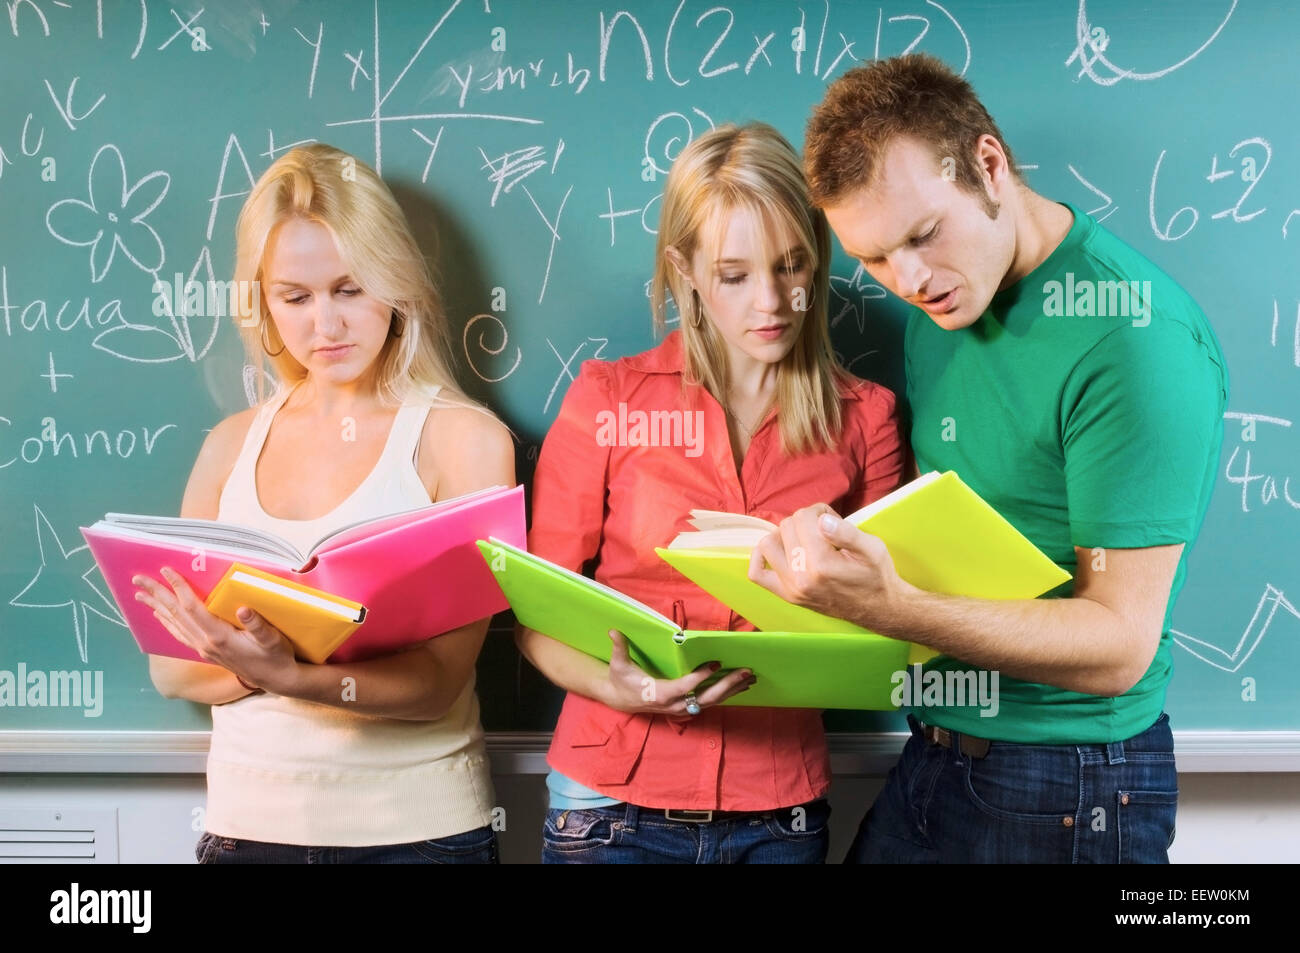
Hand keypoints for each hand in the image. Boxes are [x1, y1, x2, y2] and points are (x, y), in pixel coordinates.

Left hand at [132, 566, 298, 693]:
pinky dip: (167, 622)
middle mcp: (205, 643)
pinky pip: (179, 634)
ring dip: (156, 607)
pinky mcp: (205, 652)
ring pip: (174, 624)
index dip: (179, 587)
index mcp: (219, 637)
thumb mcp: (273, 639)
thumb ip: (258, 625)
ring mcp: (203, 649)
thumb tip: (243, 609)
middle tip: (138, 579)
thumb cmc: (276, 656)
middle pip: (176, 614)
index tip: (166, 570)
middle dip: (157, 594)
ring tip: (140, 595)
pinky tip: (160, 616)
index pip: (192, 608)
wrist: (275, 680)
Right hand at [602, 629, 754, 714]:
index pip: (684, 686)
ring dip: (732, 690)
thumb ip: (619, 648)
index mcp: (660, 694)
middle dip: (727, 685)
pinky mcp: (687, 707)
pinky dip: (727, 694)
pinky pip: (710, 702)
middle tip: (744, 671)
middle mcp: (675, 705)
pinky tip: (741, 686)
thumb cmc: (622, 680)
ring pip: (712, 701)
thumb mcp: (618, 665)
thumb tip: (613, 632)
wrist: (621, 700)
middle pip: (705, 697)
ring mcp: (682, 708)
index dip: (700, 676)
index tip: (715, 663)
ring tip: (749, 677)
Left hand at [747, 504, 910, 631]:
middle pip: (787, 526)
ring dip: (784, 535)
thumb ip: (846, 532)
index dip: (820, 511)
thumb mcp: (872, 548)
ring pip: (768, 543)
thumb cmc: (876, 575)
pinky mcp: (786, 594)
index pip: (804, 517)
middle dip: (805, 521)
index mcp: (823, 564)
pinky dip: (760, 557)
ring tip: (805, 539)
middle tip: (823, 530)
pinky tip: (778, 549)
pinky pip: (756, 573)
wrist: (877, 608)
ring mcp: (791, 588)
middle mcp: (802, 577)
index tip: (833, 520)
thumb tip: (822, 519)